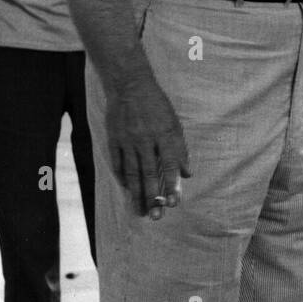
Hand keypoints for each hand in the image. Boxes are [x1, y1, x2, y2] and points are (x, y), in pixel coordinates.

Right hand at [104, 71, 191, 218]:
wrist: (129, 85)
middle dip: (153, 197)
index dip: (172, 185)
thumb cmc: (157, 105)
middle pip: (149, 174)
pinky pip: (118, 163)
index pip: (169, 165)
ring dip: (137, 194)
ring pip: (132, 173)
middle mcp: (146, 140)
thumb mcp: (174, 123)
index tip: (174, 202)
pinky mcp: (114, 139)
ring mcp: (128, 140)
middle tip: (156, 216)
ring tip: (140, 211)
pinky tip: (127, 190)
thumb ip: (180, 149)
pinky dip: (123, 178)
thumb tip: (188, 173)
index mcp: (165, 135)